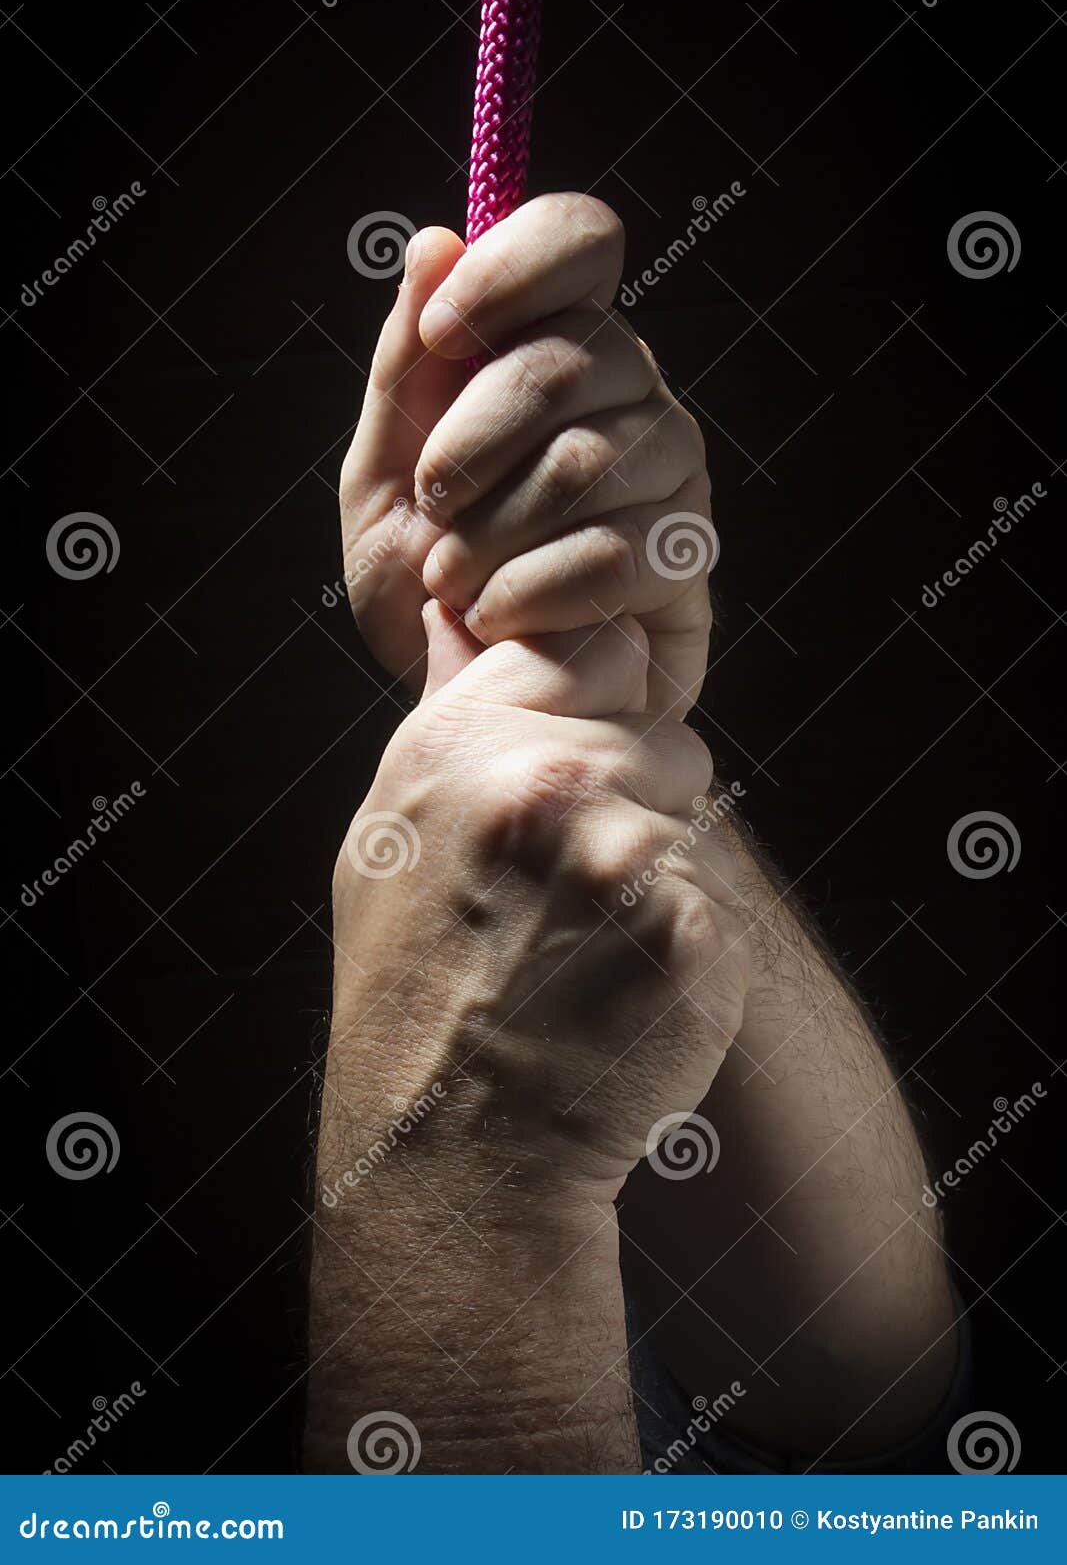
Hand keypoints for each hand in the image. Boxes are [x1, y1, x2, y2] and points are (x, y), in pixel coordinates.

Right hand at [326, 604, 747, 1210]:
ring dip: (659, 868)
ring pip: (694, 810)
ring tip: (582, 946)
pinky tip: (619, 989)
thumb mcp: (395, 834)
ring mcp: (618, 854)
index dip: (590, 714)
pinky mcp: (690, 928)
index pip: (594, 650)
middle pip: (659, 730)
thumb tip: (455, 605)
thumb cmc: (419, 985)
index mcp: (456, 742)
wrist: (454, 1150)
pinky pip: (716, 893)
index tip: (555, 786)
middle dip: (629, 798)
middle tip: (559, 895)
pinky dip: (685, 941)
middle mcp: (536, 780)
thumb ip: (450, 713)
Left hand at [339, 194, 715, 719]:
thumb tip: (435, 243)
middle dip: (468, 442)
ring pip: (587, 462)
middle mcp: (631, 393)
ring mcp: (670, 474)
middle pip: (568, 359)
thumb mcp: (384, 474)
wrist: (469, 701)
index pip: (580, 239)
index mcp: (558, 346)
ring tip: (452, 581)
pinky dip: (526, 594)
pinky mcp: (685, 561)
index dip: (510, 269)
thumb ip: (406, 369)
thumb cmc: (429, 584)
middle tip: (432, 506)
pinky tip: (498, 620)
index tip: (438, 335)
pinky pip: (611, 555)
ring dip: (488, 535)